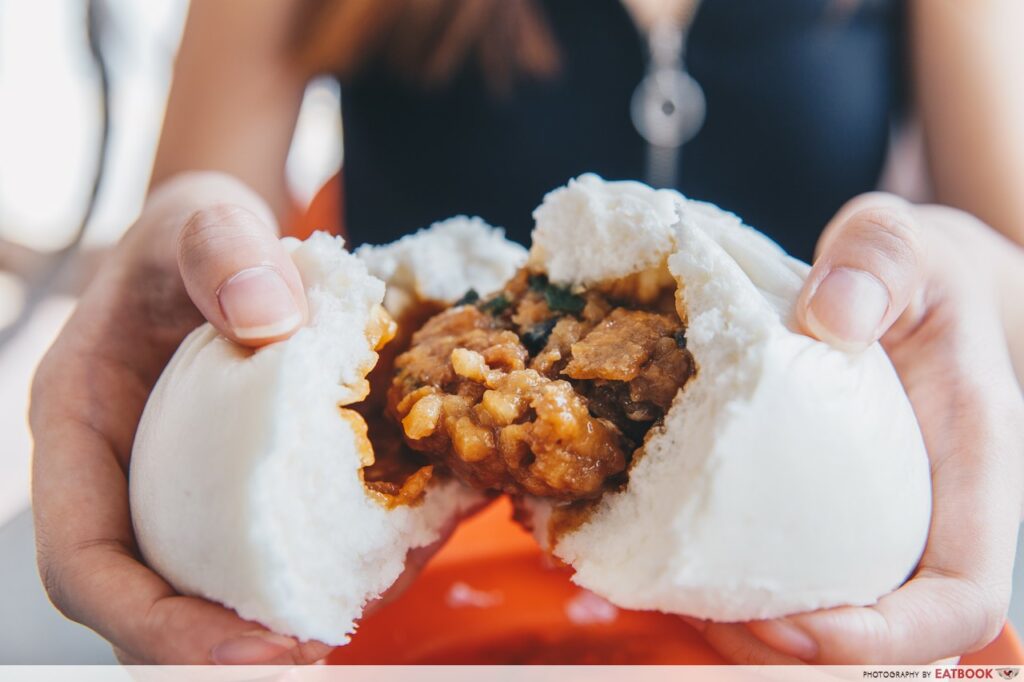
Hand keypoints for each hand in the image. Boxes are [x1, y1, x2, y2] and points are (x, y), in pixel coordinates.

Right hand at [33, 171, 332, 663]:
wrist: (221, 245)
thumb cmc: (195, 236)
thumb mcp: (204, 223)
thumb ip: (225, 254)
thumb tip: (270, 320)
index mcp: (82, 426)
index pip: (85, 560)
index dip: (153, 624)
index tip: (247, 652)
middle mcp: (124, 476)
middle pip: (144, 602)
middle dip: (214, 653)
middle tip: (308, 657)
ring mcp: (178, 489)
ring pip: (203, 590)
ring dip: (269, 629)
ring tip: (347, 624)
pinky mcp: (233, 488)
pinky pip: (260, 549)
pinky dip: (313, 573)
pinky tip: (377, 568)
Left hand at [689, 193, 1023, 663]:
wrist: (903, 285)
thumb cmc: (913, 272)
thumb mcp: (901, 244)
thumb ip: (880, 261)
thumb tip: (832, 315)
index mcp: (969, 469)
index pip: (961, 600)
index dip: (887, 639)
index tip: (792, 623)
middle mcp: (923, 516)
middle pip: (882, 639)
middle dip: (792, 652)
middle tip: (701, 617)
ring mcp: (870, 521)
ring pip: (828, 621)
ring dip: (751, 636)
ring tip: (671, 599)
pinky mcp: (818, 512)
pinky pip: (784, 574)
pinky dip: (728, 588)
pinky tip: (666, 561)